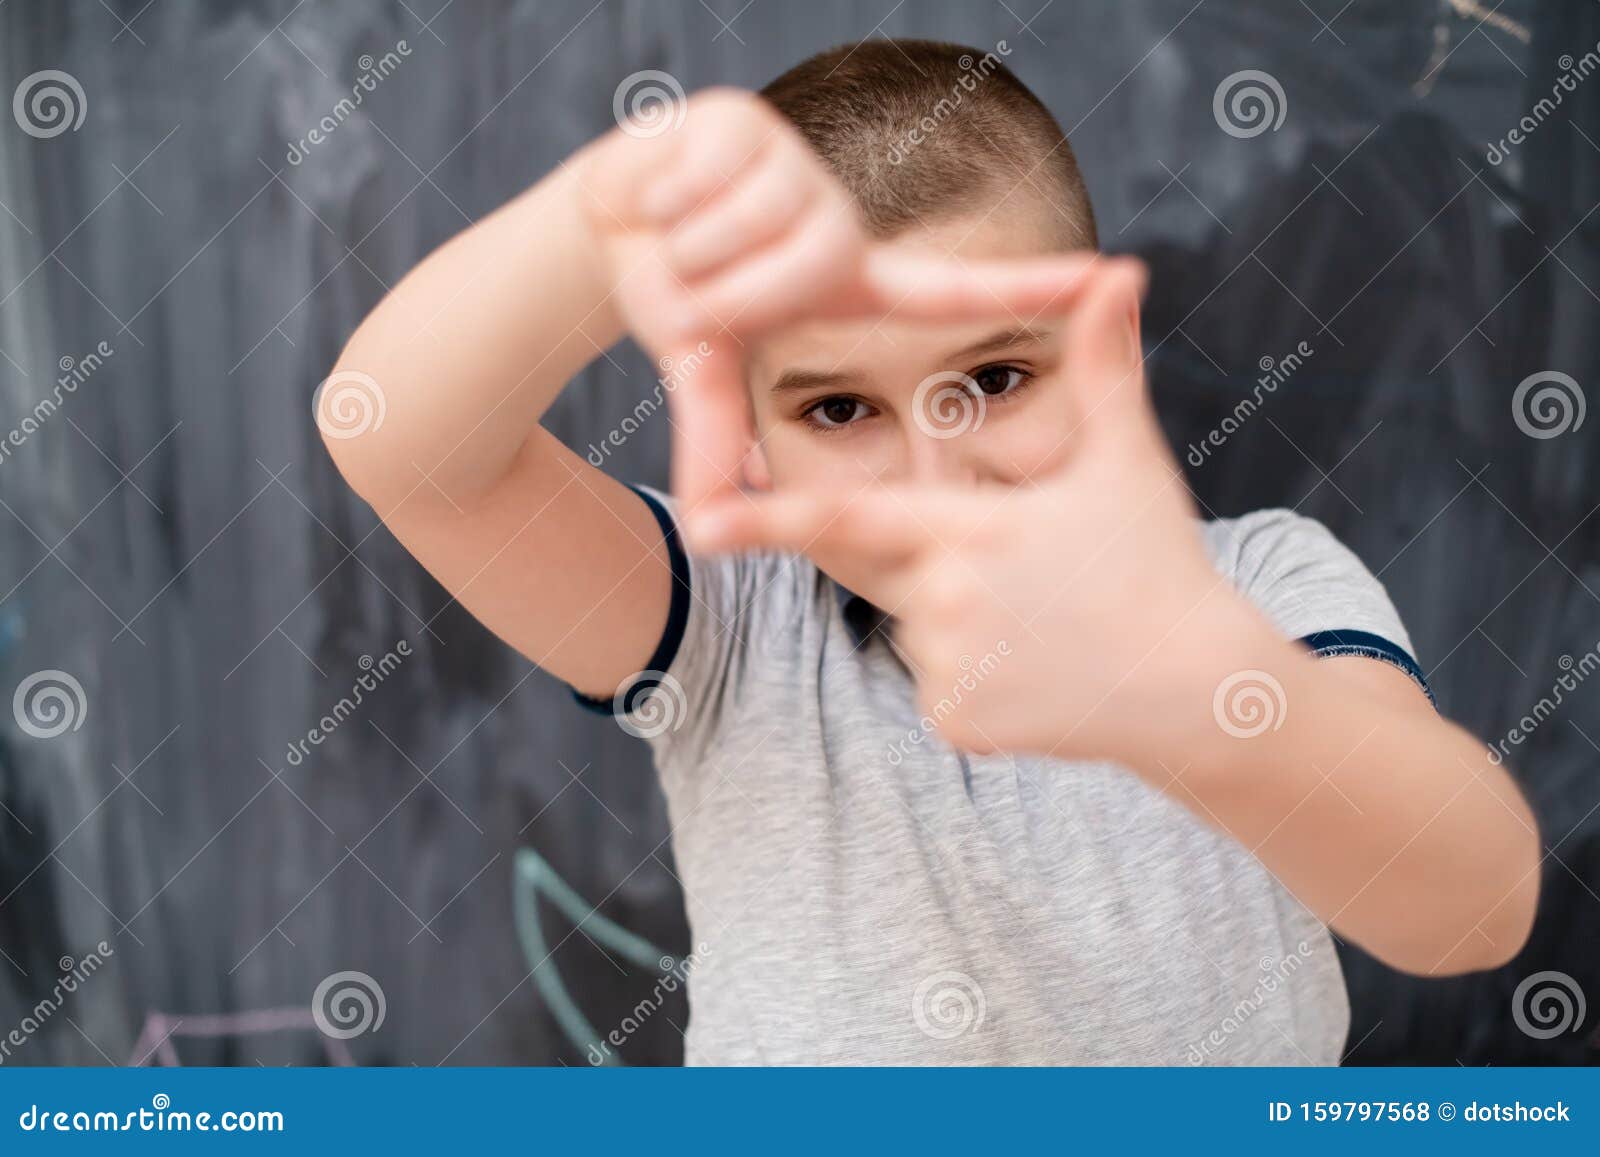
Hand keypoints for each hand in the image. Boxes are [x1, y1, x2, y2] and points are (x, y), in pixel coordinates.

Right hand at [580, 87, 1101, 514]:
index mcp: (847, 279)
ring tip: (681, 236)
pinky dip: (663, 201)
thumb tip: (705, 529)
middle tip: (697, 282)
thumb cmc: (675, 294)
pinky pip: (704, 184)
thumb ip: (712, 442)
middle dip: (716, 294)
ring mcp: (796, 165)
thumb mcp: (702, 370)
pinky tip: (666, 192)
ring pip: (739, 233)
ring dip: (684, 251)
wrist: (609, 221)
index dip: (1029, 285)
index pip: (952, 289)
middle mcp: (836, 222)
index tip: (1113, 275)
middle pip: (785, 275)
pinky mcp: (746, 119)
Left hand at [680, 259, 1289, 767]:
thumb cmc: (1159, 564)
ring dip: (963, 622)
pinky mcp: (953, 722)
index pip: (848, 520)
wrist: (1196, 687)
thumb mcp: (1126, 462)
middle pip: (897, 571)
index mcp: (969, 527)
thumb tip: (1121, 270)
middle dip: (946, 565)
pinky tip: (1041, 674)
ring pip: (918, 628)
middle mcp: (943, 598)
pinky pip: (938, 685)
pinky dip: (977, 678)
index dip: (768, 518)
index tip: (701, 520)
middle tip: (1030, 583)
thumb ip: (1104, 365)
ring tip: (1048, 627)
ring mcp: (946, 666)